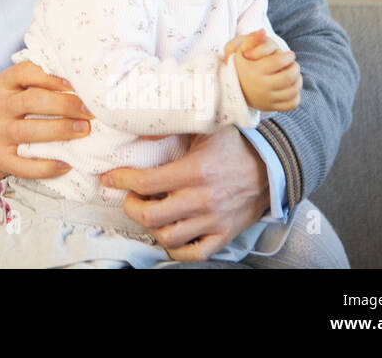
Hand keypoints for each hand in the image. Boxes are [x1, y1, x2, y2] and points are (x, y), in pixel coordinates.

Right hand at [0, 60, 92, 182]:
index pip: (26, 72)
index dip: (52, 77)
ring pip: (30, 132)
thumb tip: (77, 78)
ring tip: (83, 131)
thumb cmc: (2, 110)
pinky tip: (66, 164)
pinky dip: (48, 167)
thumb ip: (34, 81)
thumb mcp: (9, 88)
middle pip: (32, 101)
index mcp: (3, 84)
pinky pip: (25, 166)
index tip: (75, 84)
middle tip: (89, 111)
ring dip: (61, 130)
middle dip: (65, 105)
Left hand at [100, 126, 270, 260]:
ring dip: (150, 227)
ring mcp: (214, 221)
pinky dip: (175, 249)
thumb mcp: (205, 127)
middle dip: (130, 206)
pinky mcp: (224, 235)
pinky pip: (194, 254)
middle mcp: (203, 199)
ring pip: (168, 237)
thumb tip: (139, 130)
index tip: (109, 177)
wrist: (272, 167)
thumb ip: (172, 128)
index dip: (121, 180)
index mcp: (195, 171)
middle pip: (151, 216)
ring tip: (149, 211)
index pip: (146, 182)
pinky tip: (169, 232)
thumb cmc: (234, 145)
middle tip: (129, 196)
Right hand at [228, 30, 301, 111]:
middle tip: (293, 65)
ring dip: (298, 81)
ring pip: (293, 91)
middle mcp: (260, 87)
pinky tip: (291, 87)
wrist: (232, 88)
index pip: (280, 62)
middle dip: (295, 68)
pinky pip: (291, 104)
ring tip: (294, 75)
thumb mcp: (240, 50)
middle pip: (288, 77)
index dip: (288, 56)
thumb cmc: (240, 65)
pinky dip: (296, 95)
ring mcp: (266, 99)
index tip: (289, 55)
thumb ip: (251, 38)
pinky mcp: (271, 107)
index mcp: (254, 71)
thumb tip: (262, 31)